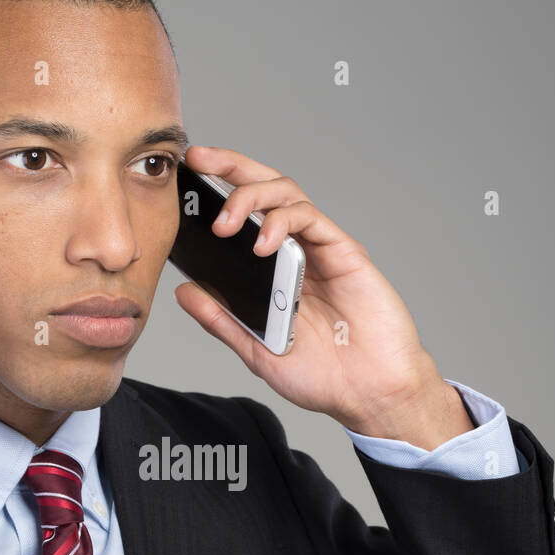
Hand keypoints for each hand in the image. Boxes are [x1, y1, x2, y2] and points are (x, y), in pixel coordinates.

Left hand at [173, 144, 472, 448]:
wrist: (370, 395)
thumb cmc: (325, 376)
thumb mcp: (256, 349)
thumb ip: (221, 319)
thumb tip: (183, 291)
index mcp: (277, 268)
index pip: (247, 213)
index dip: (219, 190)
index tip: (185, 180)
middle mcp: (300, 250)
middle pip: (266, 187)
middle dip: (230, 166)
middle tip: (199, 160)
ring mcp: (322, 249)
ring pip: (287, 194)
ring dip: (251, 198)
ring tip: (226, 225)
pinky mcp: (345, 253)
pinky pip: (312, 219)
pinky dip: (283, 222)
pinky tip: (263, 244)